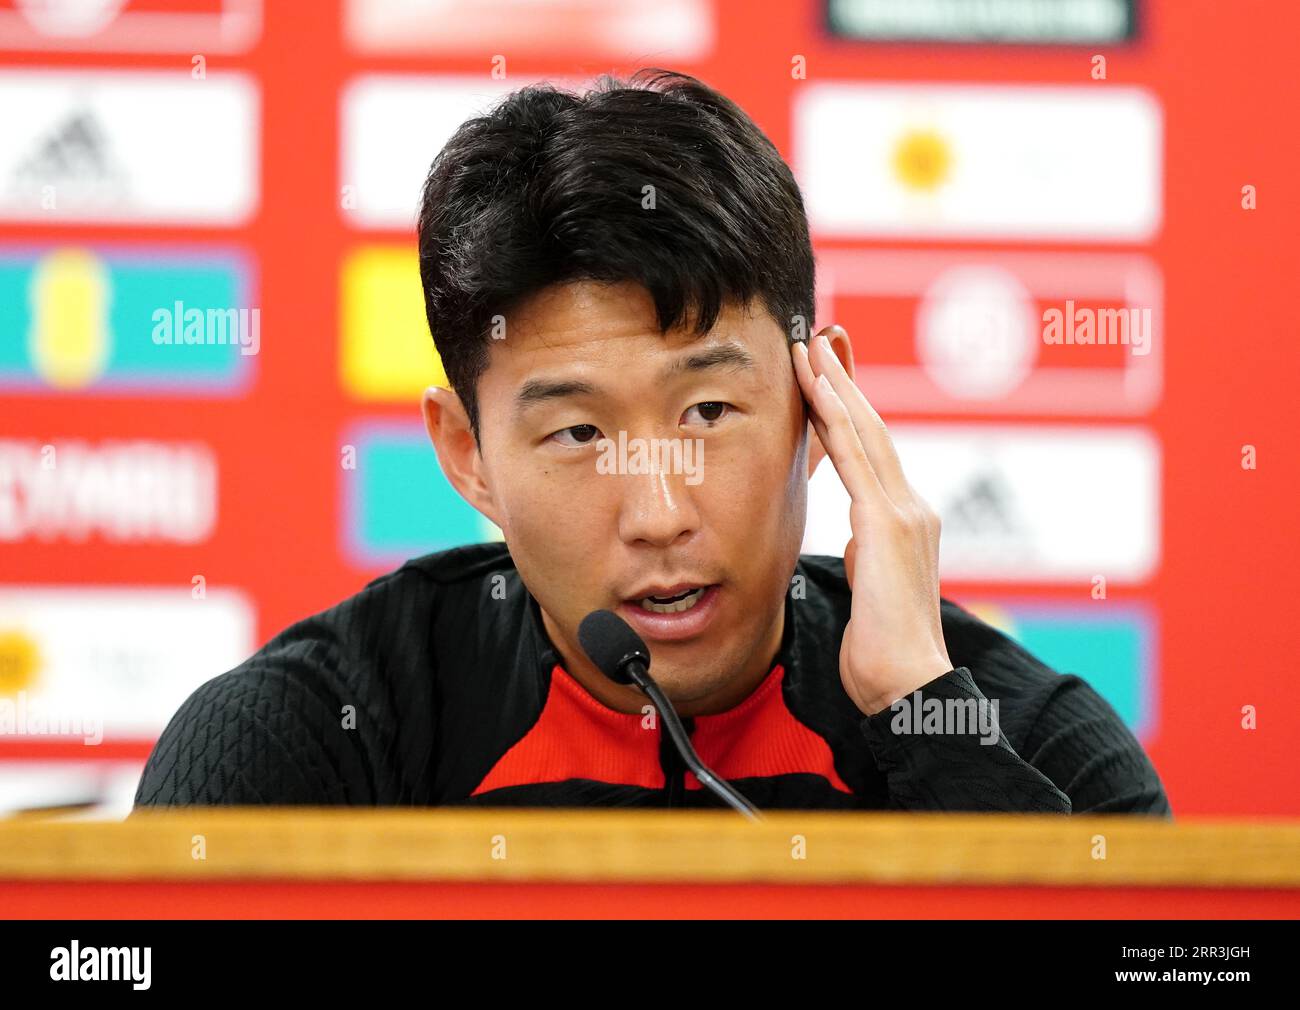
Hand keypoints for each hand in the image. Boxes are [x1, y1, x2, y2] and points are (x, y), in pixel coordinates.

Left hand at [793, 328, 953, 716]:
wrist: (907, 685)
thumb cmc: (882, 652)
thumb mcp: (871, 592)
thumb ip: (867, 558)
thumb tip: (857, 544)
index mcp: (904, 524)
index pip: (872, 453)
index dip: (851, 410)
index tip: (829, 376)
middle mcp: (909, 509)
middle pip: (871, 429)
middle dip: (845, 380)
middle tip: (823, 337)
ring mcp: (902, 513)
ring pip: (863, 432)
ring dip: (834, 385)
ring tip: (810, 346)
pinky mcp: (885, 525)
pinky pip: (853, 457)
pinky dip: (833, 417)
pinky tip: (814, 388)